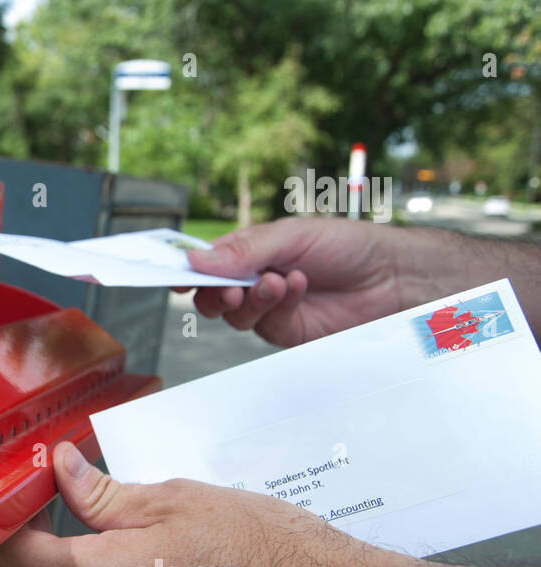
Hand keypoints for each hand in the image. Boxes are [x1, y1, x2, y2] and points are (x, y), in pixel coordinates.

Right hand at [176, 217, 406, 346]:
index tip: (174, 276)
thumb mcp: (291, 235)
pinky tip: (297, 288)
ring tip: (278, 282)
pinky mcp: (288, 331)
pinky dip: (277, 306)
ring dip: (251, 299)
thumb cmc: (347, 245)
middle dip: (214, 292)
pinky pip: (264, 326)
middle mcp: (255, 280)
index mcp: (251, 251)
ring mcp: (270, 307)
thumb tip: (196, 260)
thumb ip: (244, 251)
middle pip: (212, 294)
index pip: (208, 262)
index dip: (188, 269)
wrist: (392, 276)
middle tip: (229, 288)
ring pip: (234, 315)